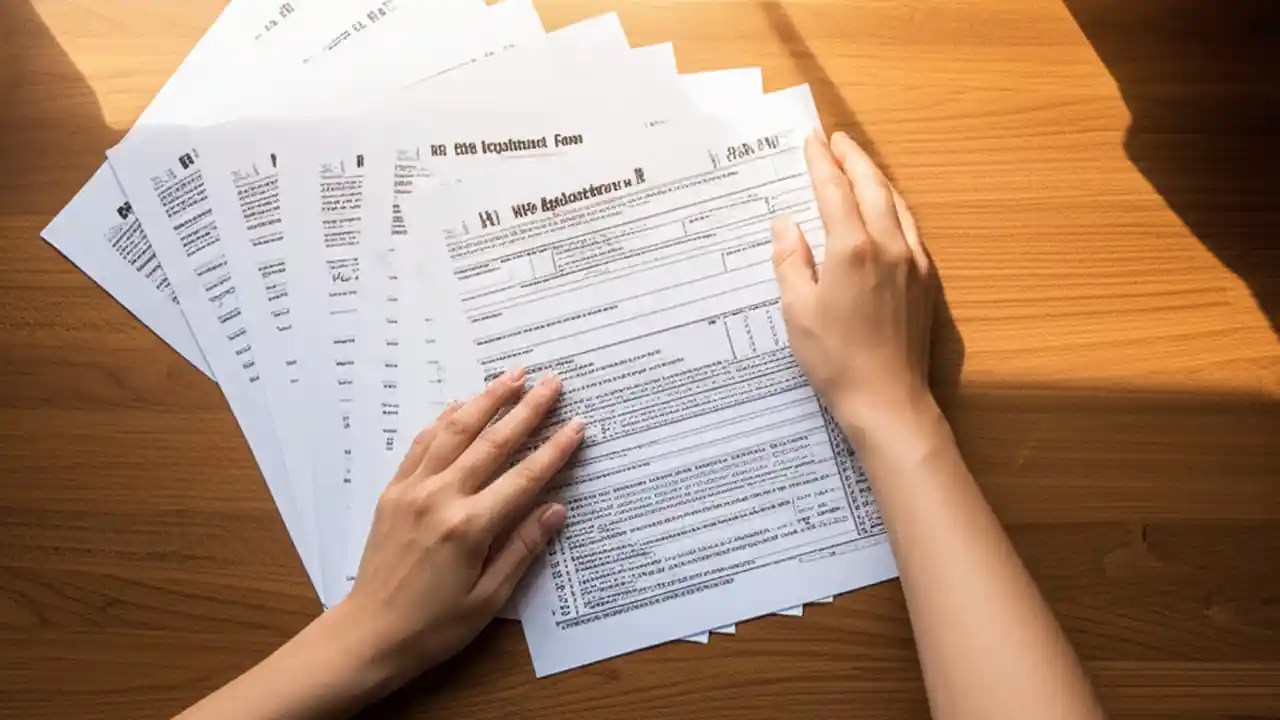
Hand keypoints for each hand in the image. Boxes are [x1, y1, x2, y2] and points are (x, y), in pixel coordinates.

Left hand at [336, 369, 583, 686]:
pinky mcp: (393, 491)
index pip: (524, 478)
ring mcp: (413, 490)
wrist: (368, 634)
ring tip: (512, 374)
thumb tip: (556, 509)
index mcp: (469, 527)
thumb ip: (522, 548)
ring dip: (486, 399)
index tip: (577, 424)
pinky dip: (444, 419)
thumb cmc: (433, 627)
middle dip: (526, 409)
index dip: (554, 450)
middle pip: (492, 443)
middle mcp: (440, 498)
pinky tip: (462, 404)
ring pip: (455, 431)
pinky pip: (422, 444)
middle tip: (552, 381)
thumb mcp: (488, 597)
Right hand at [772, 130, 935, 438]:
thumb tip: (786, 224)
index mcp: (852, 249)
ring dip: (876, 178)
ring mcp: (912, 262)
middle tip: (836, 140)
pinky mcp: (925, 281)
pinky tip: (888, 210)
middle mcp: (888, 246)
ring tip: (859, 165)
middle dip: (852, 159)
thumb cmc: (835, 360)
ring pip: (897, 204)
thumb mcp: (797, 311)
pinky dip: (895, 207)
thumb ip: (790, 261)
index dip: (820, 162)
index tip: (811, 141)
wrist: (888, 400)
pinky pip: (911, 229)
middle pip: (871, 187)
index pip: (834, 190)